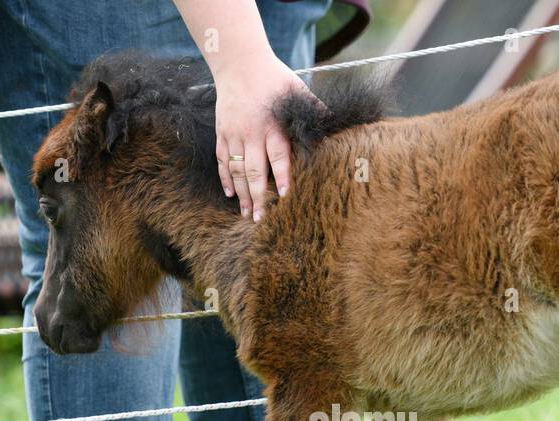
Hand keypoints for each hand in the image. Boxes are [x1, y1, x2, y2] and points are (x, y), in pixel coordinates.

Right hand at [212, 52, 315, 220]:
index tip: (286, 197)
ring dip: (241, 194)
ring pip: (236, 170)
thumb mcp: (297, 91)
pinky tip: (229, 194)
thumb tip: (337, 124)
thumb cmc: (274, 78)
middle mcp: (252, 132)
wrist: (239, 62)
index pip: (278, 156)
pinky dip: (225, 178)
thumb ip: (314, 110)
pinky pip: (221, 159)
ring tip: (246, 214)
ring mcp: (234, 133)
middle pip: (254, 171)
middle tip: (261, 219)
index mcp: (273, 125)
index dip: (283, 177)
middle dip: (257, 197)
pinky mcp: (222, 132)